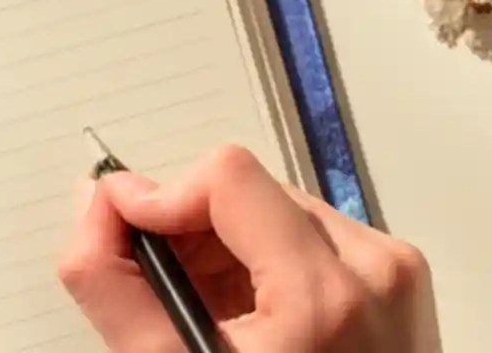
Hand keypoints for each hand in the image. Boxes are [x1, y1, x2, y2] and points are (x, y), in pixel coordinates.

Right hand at [59, 145, 439, 352]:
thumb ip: (112, 281)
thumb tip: (95, 203)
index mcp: (323, 295)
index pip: (226, 176)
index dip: (161, 195)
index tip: (125, 225)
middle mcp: (374, 268)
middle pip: (249, 190)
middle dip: (191, 231)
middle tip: (165, 288)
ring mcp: (393, 273)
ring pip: (275, 208)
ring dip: (225, 247)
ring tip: (212, 312)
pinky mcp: (396, 279)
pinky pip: (308, 234)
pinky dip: (262, 262)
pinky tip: (249, 315)